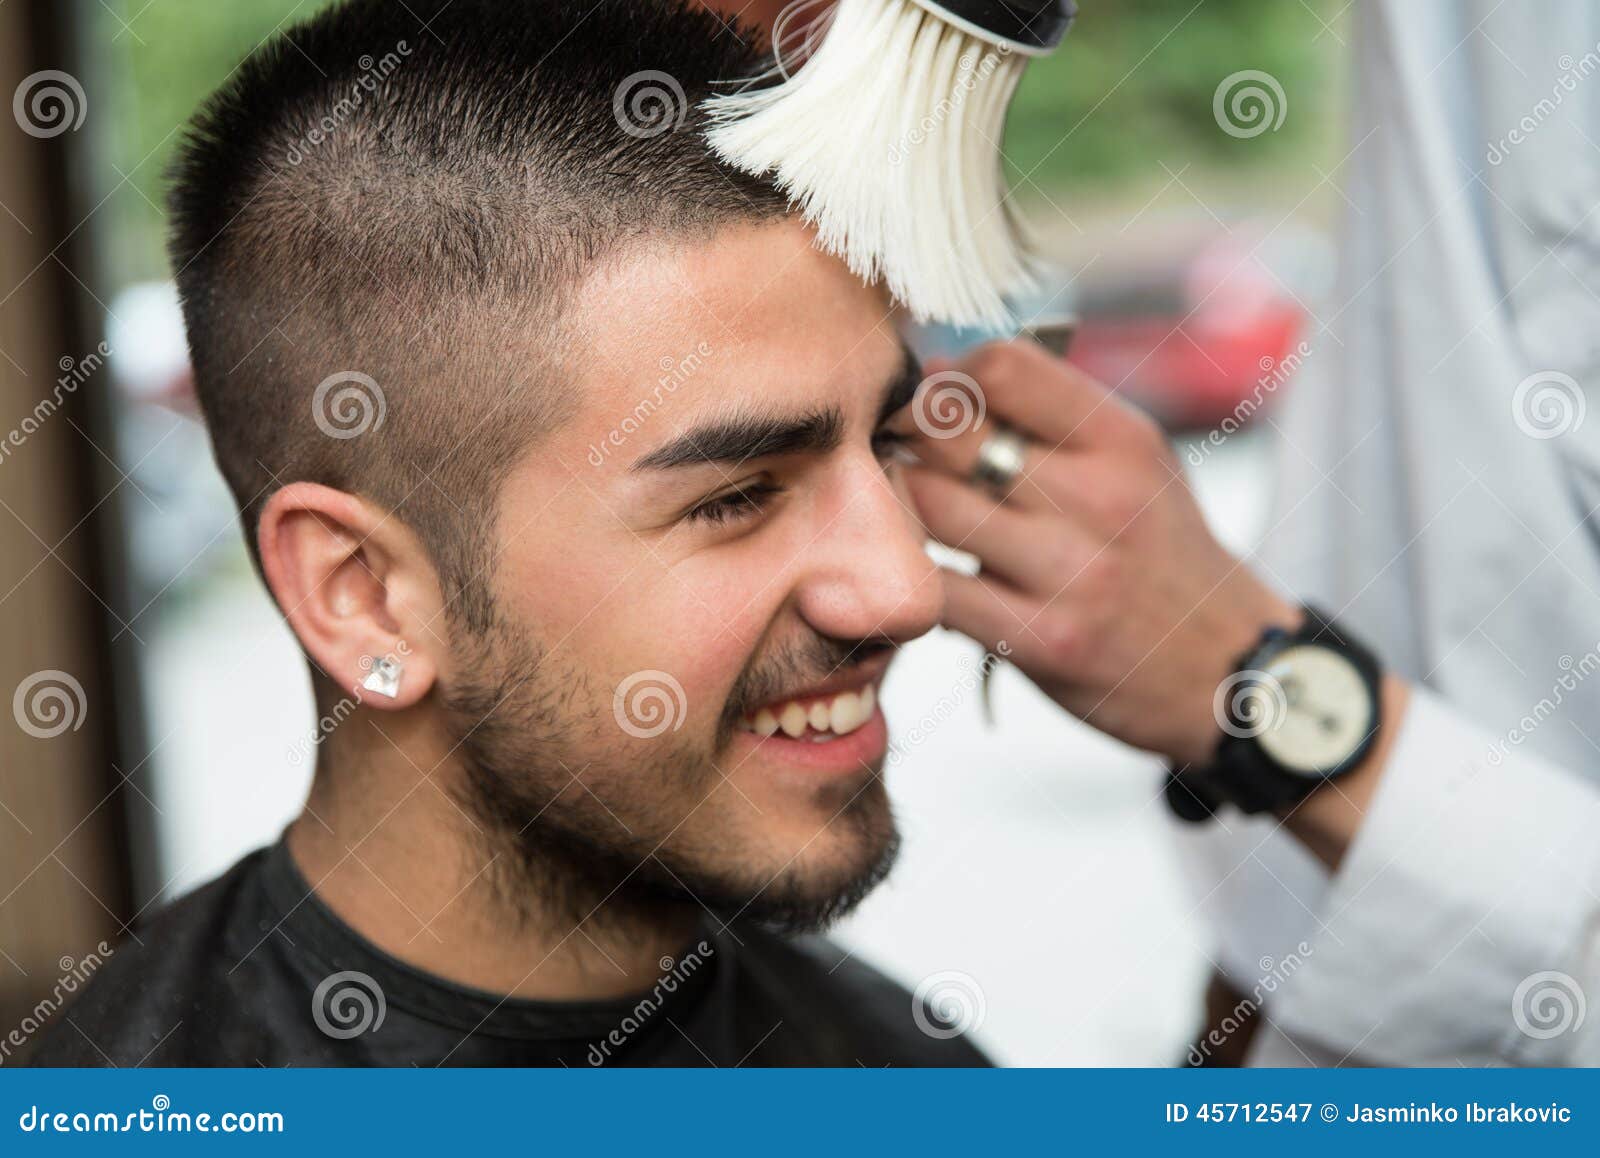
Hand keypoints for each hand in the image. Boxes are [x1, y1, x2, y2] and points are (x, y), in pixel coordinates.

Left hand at [902, 340, 1302, 766]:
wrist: (1226, 666)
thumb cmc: (1158, 552)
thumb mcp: (1136, 463)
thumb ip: (1052, 418)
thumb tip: (940, 375)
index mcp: (1121, 439)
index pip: (1003, 366)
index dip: (949, 377)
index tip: (936, 404)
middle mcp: (1099, 497)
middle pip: (952, 433)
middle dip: (907, 438)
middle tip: (895, 455)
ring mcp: (1071, 571)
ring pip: (931, 506)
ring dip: (902, 507)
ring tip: (909, 514)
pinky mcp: (1043, 641)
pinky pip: (940, 592)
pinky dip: (918, 580)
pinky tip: (930, 576)